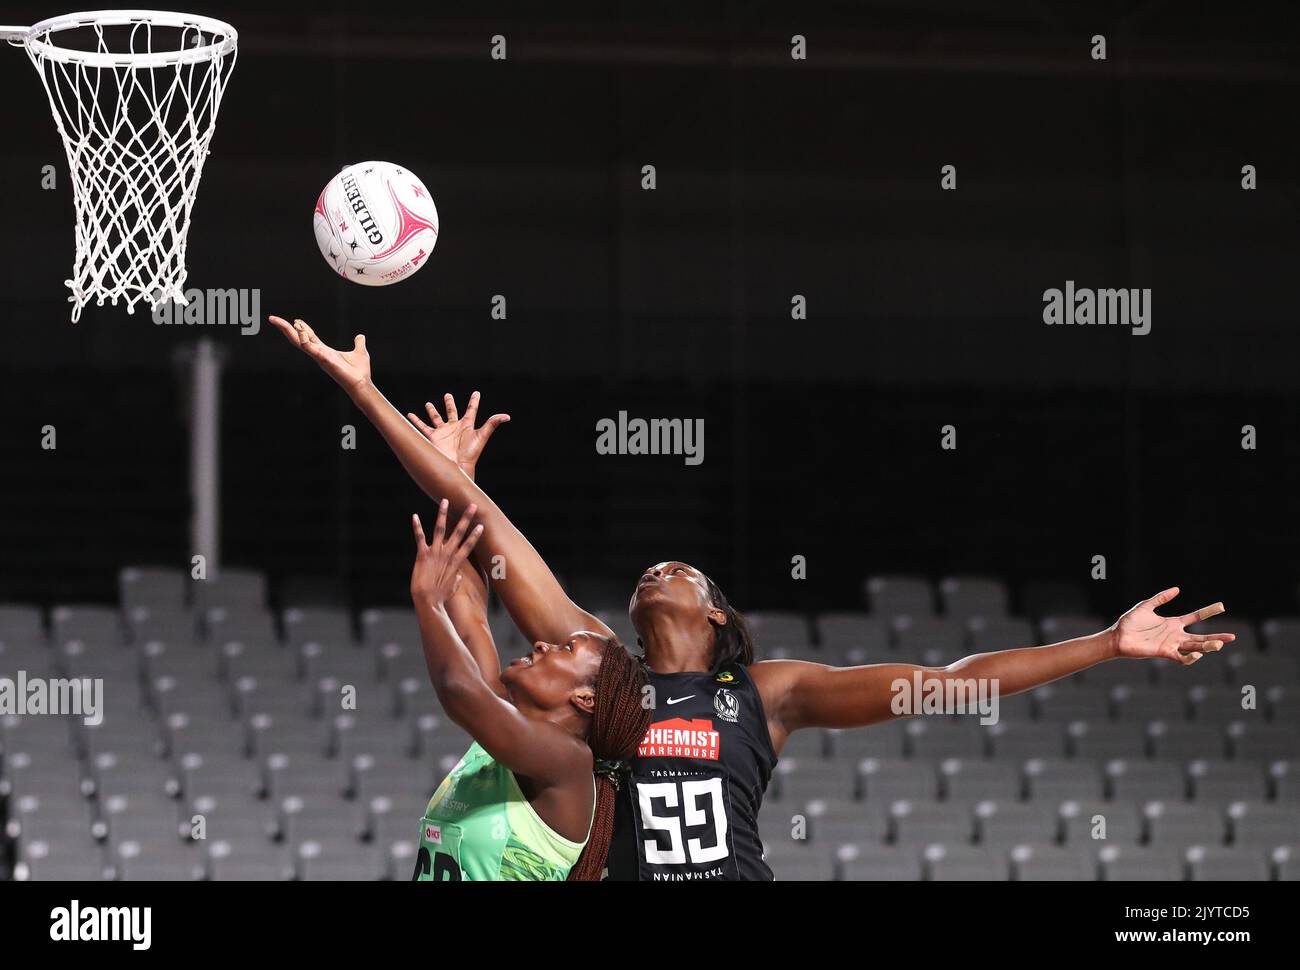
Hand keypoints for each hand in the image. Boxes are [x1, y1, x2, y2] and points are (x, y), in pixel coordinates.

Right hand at [268, 315, 371, 390]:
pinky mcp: (322, 359)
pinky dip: (303, 337)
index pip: (308, 337)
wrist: (362, 384)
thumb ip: (358, 344)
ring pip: (299, 342)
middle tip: (272, 318)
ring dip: (288, 331)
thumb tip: (360, 336)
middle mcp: (319, 353)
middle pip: (297, 339)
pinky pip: (309, 347)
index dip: (301, 328)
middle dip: (285, 329)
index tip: (295, 319)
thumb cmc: (359, 372)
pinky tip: (298, 327)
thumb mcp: (359, 352)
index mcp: (325, 351)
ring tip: (277, 321)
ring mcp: (319, 356)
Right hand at [407, 391, 509, 480]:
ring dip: (432, 411)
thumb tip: (507, 416)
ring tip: (428, 404)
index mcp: (467, 425)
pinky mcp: (434, 436)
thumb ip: (492, 424)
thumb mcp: (482, 436)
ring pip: (436, 418)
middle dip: (450, 403)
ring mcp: (443, 431)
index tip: (476, 393)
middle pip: (452, 412)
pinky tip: (409, 414)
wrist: (457, 467)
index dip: (474, 401)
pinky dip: (416, 421)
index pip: (471, 410)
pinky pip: (423, 427)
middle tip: (447, 395)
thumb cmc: (470, 453)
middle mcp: (455, 427)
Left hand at [410, 500, 482, 607]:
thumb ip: (456, 580)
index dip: (475, 534)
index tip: (482, 525)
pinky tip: (414, 516)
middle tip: (472, 505)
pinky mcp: (422, 554)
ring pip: (440, 528)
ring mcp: (435, 553)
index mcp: (456, 562)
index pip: (469, 545)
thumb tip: (458, 576)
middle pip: (459, 532)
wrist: (428, 601)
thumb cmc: (440, 598)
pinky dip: (416, 526)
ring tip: (445, 501)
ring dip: (443, 514)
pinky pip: (420, 537)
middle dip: (466, 518)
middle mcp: (447, 554)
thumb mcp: (452, 588)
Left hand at [1108, 587, 1235, 663]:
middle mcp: (1175, 635)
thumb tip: (1177, 589)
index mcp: (1173, 623)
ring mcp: (1171, 645)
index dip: (1208, 612)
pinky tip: (1198, 653)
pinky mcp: (1164, 652)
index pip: (1196, 617)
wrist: (1117, 636)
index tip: (1222, 606)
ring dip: (1207, 647)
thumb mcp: (1146, 606)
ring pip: (1194, 648)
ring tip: (1219, 644)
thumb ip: (1161, 598)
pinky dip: (1190, 657)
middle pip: (1201, 637)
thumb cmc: (1130, 622)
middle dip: (1217, 637)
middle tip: (1232, 637)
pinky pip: (1181, 657)